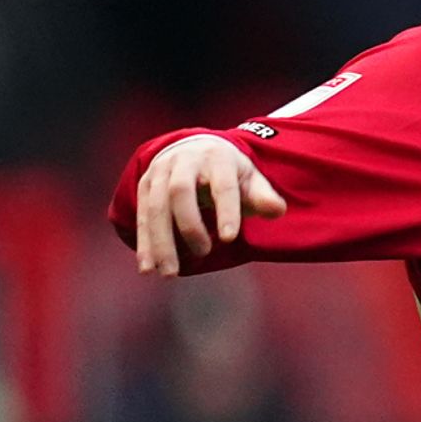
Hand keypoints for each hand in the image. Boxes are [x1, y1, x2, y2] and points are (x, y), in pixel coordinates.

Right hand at [134, 135, 286, 275]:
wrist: (193, 148)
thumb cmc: (228, 171)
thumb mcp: (249, 177)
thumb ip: (262, 196)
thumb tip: (278, 211)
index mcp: (217, 157)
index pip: (222, 184)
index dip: (226, 210)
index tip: (230, 238)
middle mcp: (184, 161)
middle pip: (180, 192)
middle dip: (189, 225)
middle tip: (203, 253)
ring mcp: (160, 172)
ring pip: (155, 207)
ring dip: (161, 242)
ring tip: (169, 273)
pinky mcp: (144, 186)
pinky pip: (141, 216)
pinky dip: (144, 244)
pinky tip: (148, 268)